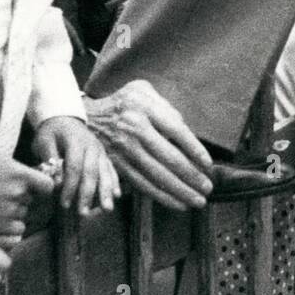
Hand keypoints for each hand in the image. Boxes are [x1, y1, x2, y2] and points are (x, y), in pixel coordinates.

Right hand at [0, 149, 53, 234]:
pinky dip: (12, 225)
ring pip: (25, 213)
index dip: (44, 186)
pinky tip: (0, 217)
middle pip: (34, 199)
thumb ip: (17, 165)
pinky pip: (18, 228)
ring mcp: (11, 211)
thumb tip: (35, 170)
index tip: (37, 186)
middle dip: (25, 196)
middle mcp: (18, 193)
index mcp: (19, 174)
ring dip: (17, 210)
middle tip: (7, 192)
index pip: (48, 185)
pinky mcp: (2, 226)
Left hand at [33, 115, 120, 215]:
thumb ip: (50, 160)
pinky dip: (115, 182)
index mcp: (76, 140)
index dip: (70, 186)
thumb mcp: (44, 141)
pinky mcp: (104, 155)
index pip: (75, 166)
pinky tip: (117, 195)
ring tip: (107, 209)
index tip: (64, 203)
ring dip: (106, 192)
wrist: (64, 117)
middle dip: (88, 194)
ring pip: (105, 172)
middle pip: (92, 172)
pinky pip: (111, 169)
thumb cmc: (52, 132)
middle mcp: (92, 146)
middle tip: (83, 213)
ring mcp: (100, 150)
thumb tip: (58, 183)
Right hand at [84, 80, 212, 211]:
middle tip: (207, 187)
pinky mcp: (118, 165)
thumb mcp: (143, 91)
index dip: (194, 148)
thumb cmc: (124, 103)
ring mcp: (125, 148)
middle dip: (191, 176)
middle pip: (168, 157)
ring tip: (198, 201)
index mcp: (143, 106)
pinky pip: (142, 184)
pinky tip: (178, 203)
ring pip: (157, 175)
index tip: (207, 164)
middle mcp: (134, 128)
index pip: (175, 129)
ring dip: (180, 191)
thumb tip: (186, 131)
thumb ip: (166, 107)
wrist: (87, 117)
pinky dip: (162, 196)